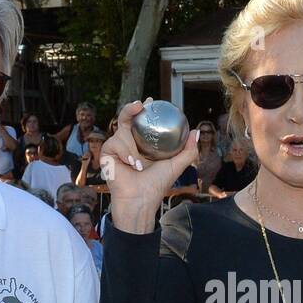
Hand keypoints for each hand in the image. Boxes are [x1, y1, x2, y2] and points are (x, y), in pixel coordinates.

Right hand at [104, 98, 200, 232]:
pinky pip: (114, 142)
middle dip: (131, 108)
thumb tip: (195, 131)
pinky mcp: (107, 153)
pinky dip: (125, 153)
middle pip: (127, 118)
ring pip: (122, 131)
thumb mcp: (176, 165)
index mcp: (143, 144)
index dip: (144, 110)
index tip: (151, 102)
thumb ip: (188, 150)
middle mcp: (129, 143)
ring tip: (139, 165)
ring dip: (132, 147)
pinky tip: (131, 164)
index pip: (142, 122)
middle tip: (140, 105)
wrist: (140, 200)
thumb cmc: (156, 185)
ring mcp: (117, 148)